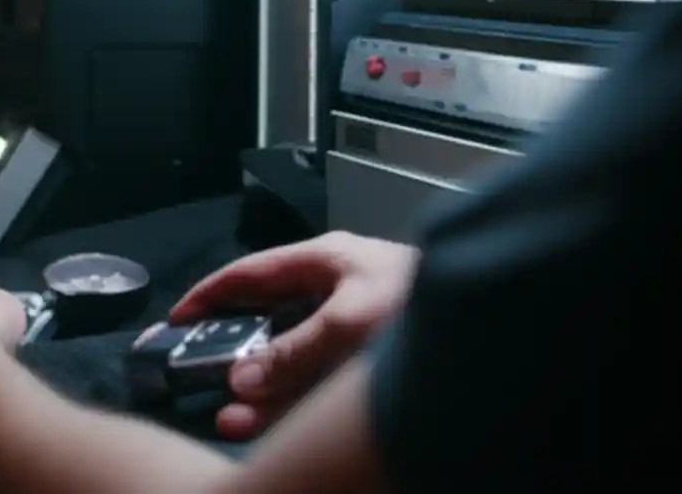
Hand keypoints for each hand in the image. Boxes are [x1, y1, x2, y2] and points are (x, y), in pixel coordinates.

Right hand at [170, 231, 417, 439]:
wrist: (504, 320)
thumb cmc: (425, 301)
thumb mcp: (353, 320)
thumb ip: (295, 351)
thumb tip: (242, 381)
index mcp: (327, 261)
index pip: (253, 272)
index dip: (211, 294)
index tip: (177, 319)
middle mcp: (336, 291)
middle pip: (269, 319)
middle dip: (234, 352)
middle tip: (201, 378)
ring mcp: (353, 326)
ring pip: (292, 357)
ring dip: (262, 389)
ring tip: (233, 418)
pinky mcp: (369, 359)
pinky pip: (318, 381)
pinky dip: (292, 402)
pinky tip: (270, 421)